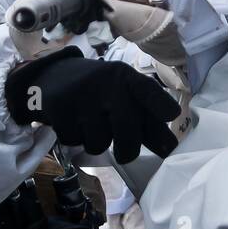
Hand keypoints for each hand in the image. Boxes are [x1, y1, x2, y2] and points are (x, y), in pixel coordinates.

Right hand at [5, 47, 179, 163]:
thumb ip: (146, 120)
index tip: (171, 116)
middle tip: (124, 152)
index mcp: (128, 79)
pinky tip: (74, 123)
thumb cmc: (102, 93)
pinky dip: (75, 139)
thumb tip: (170, 149)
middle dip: (127, 150)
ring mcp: (83, 94)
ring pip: (99, 144)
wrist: (56, 76)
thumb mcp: (125, 96)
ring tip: (93, 126)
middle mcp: (108, 83)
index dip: (160, 104)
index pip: (148, 90)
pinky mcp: (60, 106)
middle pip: (127, 132)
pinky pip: (74, 142)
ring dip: (97, 143)